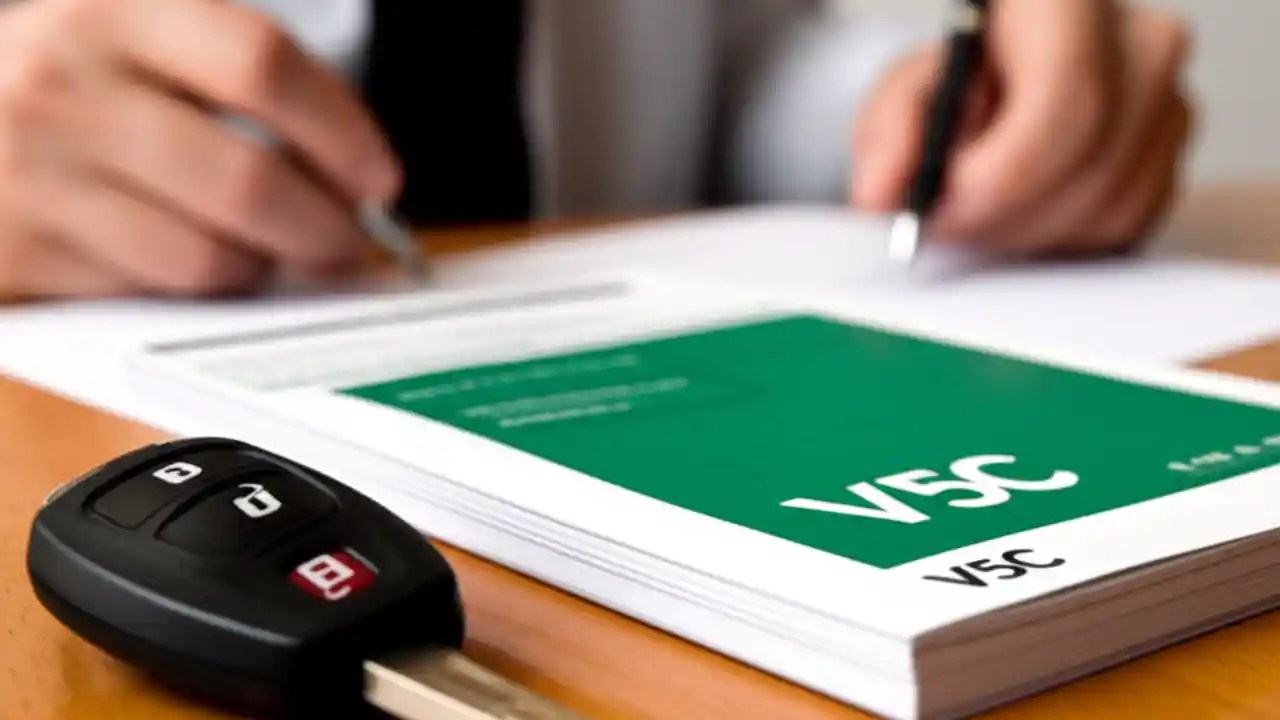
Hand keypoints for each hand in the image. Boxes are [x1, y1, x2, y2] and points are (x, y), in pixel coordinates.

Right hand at [0, 0, 399, 298]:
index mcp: (117, 15)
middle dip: (324, 227)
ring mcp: (37, 175)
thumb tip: (355, 174)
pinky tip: (199, 264)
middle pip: (249, 179)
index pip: (260, 63)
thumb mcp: (143, 46)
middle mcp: (67, 87)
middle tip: (345, 241)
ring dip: (264, 267)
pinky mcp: (23, 255)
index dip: (341, 130)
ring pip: (211, 255)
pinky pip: (158, 296)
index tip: (377, 177)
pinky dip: (201, 291)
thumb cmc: (74, 91)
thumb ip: (242, 85)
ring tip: (267, 251)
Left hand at [852, 1, 1193, 256]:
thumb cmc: (958, 80)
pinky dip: (1061, 238)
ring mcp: (1169, 100)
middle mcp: (1140, 43)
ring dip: (1027, 233)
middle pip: (1089, 162)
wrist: (1002, 81)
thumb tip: (881, 194)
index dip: (1001, 175)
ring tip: (977, 209)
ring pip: (1109, 206)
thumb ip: (888, 139)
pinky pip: (1124, 226)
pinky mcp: (1171, 158)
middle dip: (1002, 216)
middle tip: (942, 224)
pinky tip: (1021, 213)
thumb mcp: (906, 94)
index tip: (943, 209)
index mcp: (1069, 3)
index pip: (1064, 99)